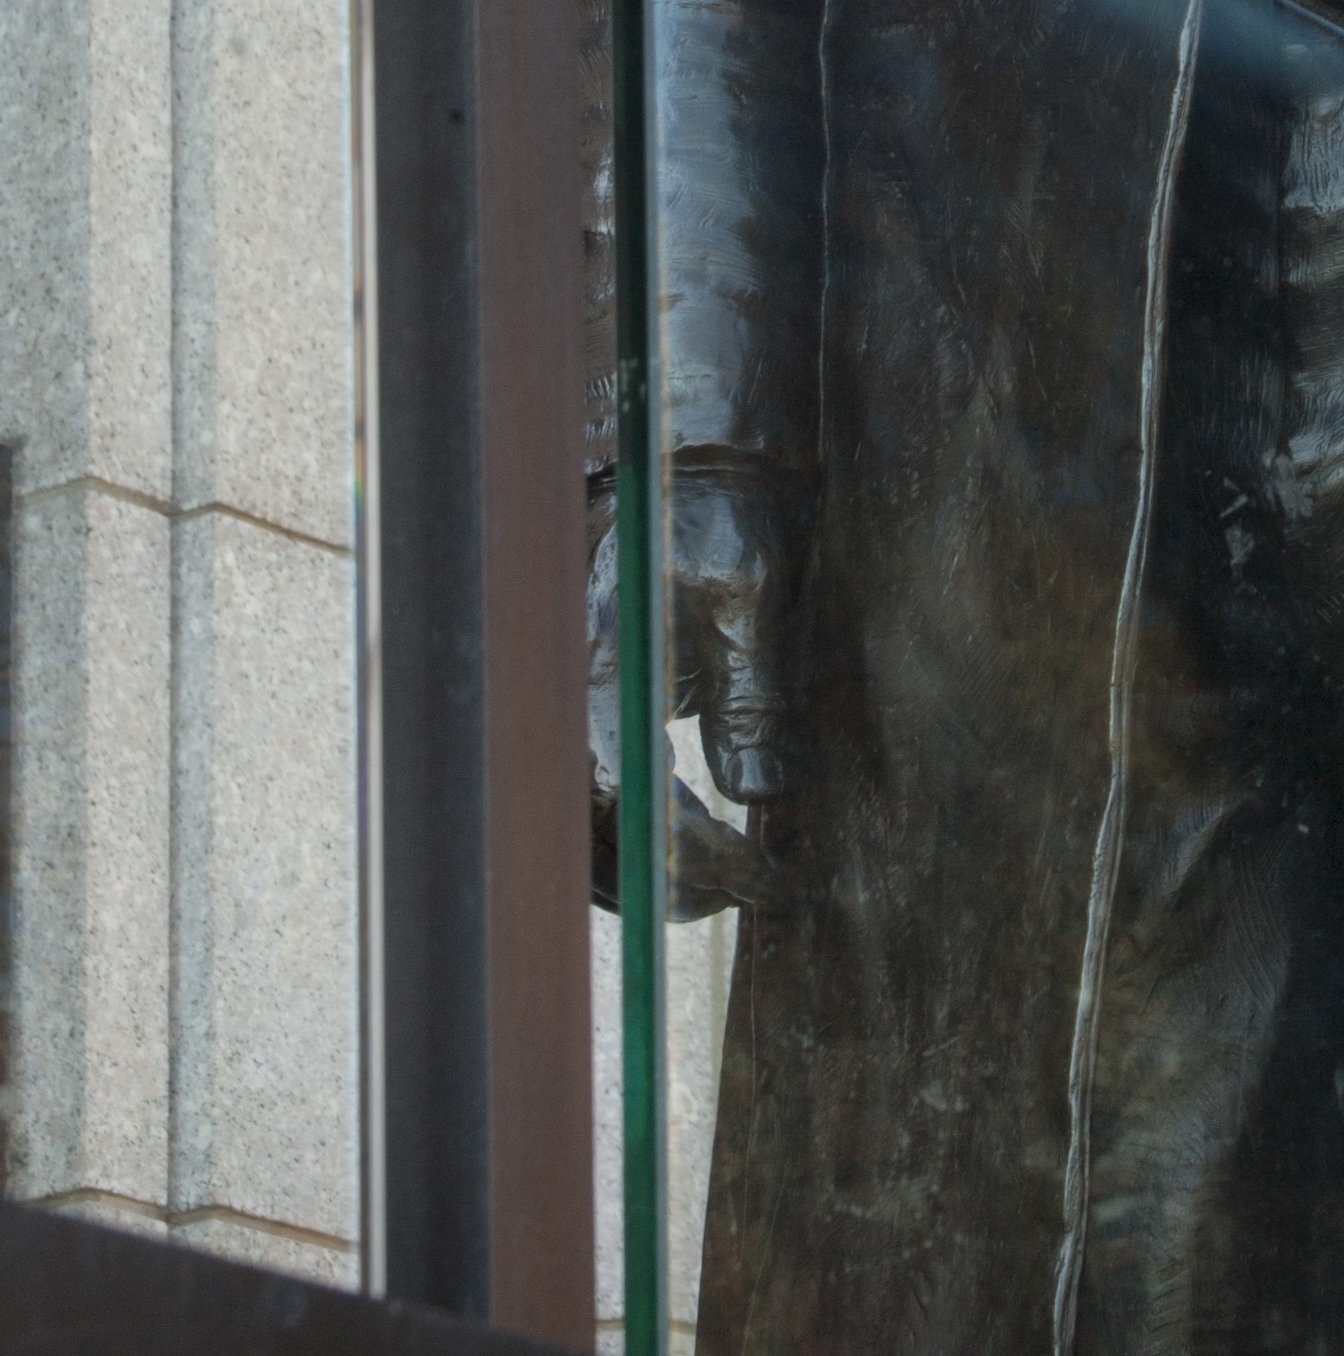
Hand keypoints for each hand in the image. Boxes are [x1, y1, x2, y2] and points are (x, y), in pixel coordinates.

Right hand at [587, 447, 804, 918]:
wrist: (702, 466)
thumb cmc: (729, 519)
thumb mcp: (752, 596)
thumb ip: (753, 695)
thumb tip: (759, 795)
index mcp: (599, 660)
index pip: (621, 783)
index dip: (680, 844)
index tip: (746, 869)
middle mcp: (572, 691)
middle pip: (584, 824)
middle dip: (660, 877)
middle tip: (744, 888)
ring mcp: (579, 703)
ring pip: (584, 825)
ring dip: (645, 874)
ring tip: (729, 888)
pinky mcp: (601, 709)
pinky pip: (601, 800)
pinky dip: (639, 844)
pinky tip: (699, 862)